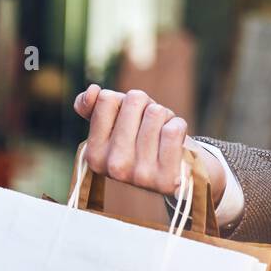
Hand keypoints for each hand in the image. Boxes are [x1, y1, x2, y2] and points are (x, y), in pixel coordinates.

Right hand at [73, 84, 219, 197]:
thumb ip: (96, 107)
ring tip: (162, 135)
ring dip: (164, 117)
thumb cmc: (142, 139)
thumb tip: (92, 91)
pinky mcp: (166, 179)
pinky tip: (176, 143)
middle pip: (134, 100)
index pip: (106, 98)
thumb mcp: (116, 123)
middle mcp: (114, 168)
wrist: (174, 170)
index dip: (123, 101)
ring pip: (155, 112)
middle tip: (150, 127)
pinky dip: (178, 126)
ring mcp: (140, 175)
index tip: (130, 119)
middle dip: (146, 106)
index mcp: (94, 155)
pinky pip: (174, 130)